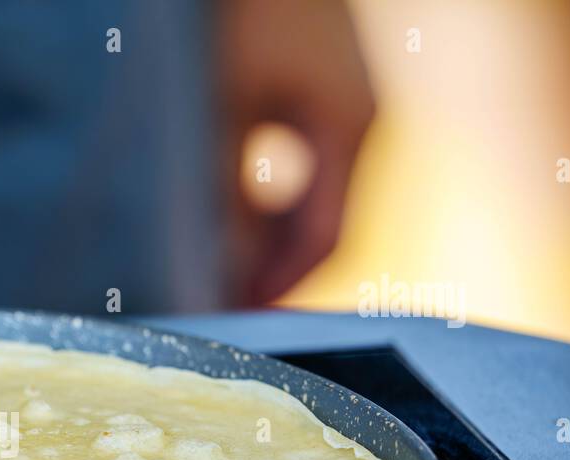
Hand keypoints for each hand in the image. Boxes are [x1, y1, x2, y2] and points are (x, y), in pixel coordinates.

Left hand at [218, 0, 375, 304]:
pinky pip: (297, 159)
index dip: (279, 287)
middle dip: (269, 269)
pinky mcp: (317, 85)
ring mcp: (340, 101)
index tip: (237, 319)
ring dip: (264, 234)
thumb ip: (224, 194)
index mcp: (346, 130)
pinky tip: (224, 209)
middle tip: (221, 305)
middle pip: (317, 223)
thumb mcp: (223, 108)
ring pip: (306, 192)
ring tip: (214, 268)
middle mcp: (354, 121)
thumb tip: (219, 272)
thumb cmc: (239, 14)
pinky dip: (263, 193)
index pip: (323, 239)